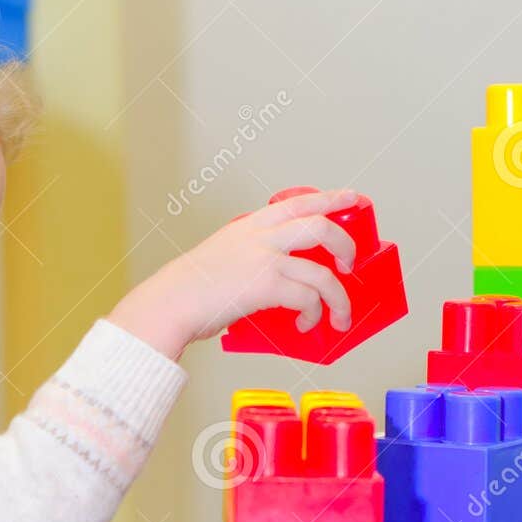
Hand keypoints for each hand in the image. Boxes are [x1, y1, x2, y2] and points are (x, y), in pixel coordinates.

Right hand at [108, 188, 358, 360]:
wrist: (171, 303)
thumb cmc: (191, 289)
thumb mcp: (222, 255)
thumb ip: (251, 255)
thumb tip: (276, 278)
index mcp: (251, 226)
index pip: (299, 202)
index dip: (330, 198)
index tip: (350, 197)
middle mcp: (261, 237)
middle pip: (321, 226)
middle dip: (346, 244)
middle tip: (349, 263)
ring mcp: (266, 260)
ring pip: (324, 272)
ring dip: (340, 299)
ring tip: (340, 315)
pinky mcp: (267, 286)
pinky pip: (309, 299)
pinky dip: (314, 315)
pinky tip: (307, 324)